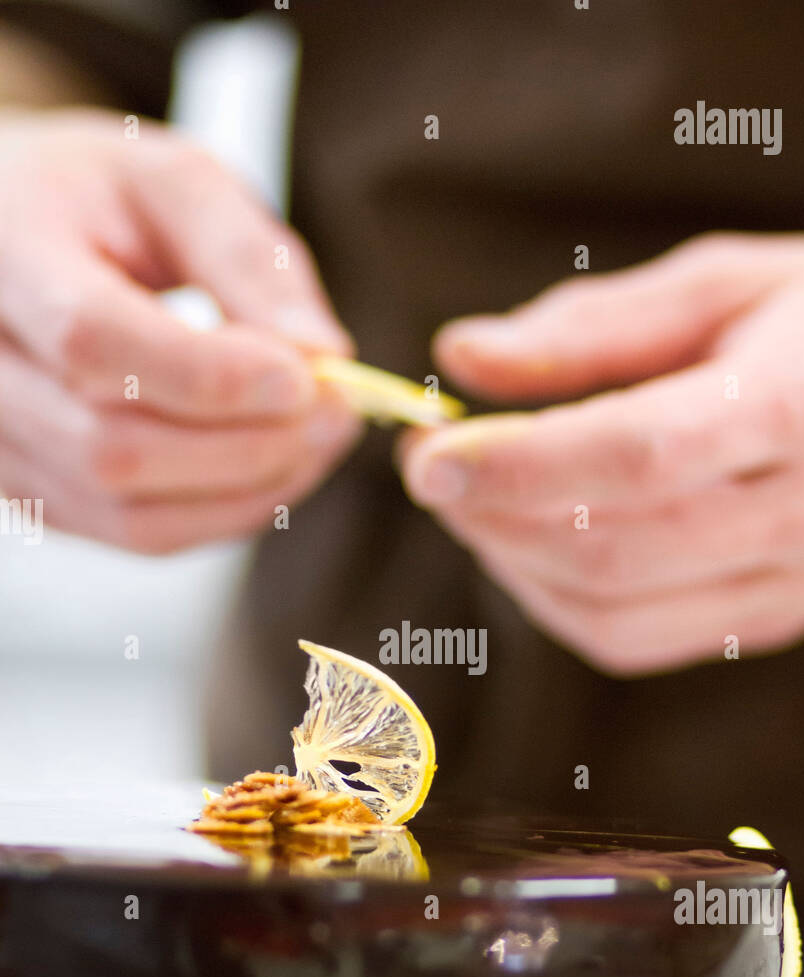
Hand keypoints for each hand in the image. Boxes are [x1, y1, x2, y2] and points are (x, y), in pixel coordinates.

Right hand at [0, 109, 360, 551]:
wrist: (11, 238)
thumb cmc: (92, 199)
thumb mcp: (172, 182)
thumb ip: (246, 257)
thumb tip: (322, 355)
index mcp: (4, 255)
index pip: (94, 341)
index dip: (210, 377)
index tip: (306, 378)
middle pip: (113, 448)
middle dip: (247, 446)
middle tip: (336, 414)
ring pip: (128, 511)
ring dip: (246, 491)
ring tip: (317, 441)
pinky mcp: (34, 491)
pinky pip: (136, 532)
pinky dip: (223, 512)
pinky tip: (272, 468)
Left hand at [402, 232, 803, 673]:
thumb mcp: (729, 283)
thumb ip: (593, 327)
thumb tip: (463, 357)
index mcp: (803, 403)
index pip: (635, 455)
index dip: (517, 464)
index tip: (429, 456)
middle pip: (611, 548)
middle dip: (494, 518)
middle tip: (435, 470)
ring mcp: (798, 583)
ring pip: (613, 615)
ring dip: (514, 567)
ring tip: (477, 504)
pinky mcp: (777, 622)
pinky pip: (639, 643)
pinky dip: (559, 604)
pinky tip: (531, 548)